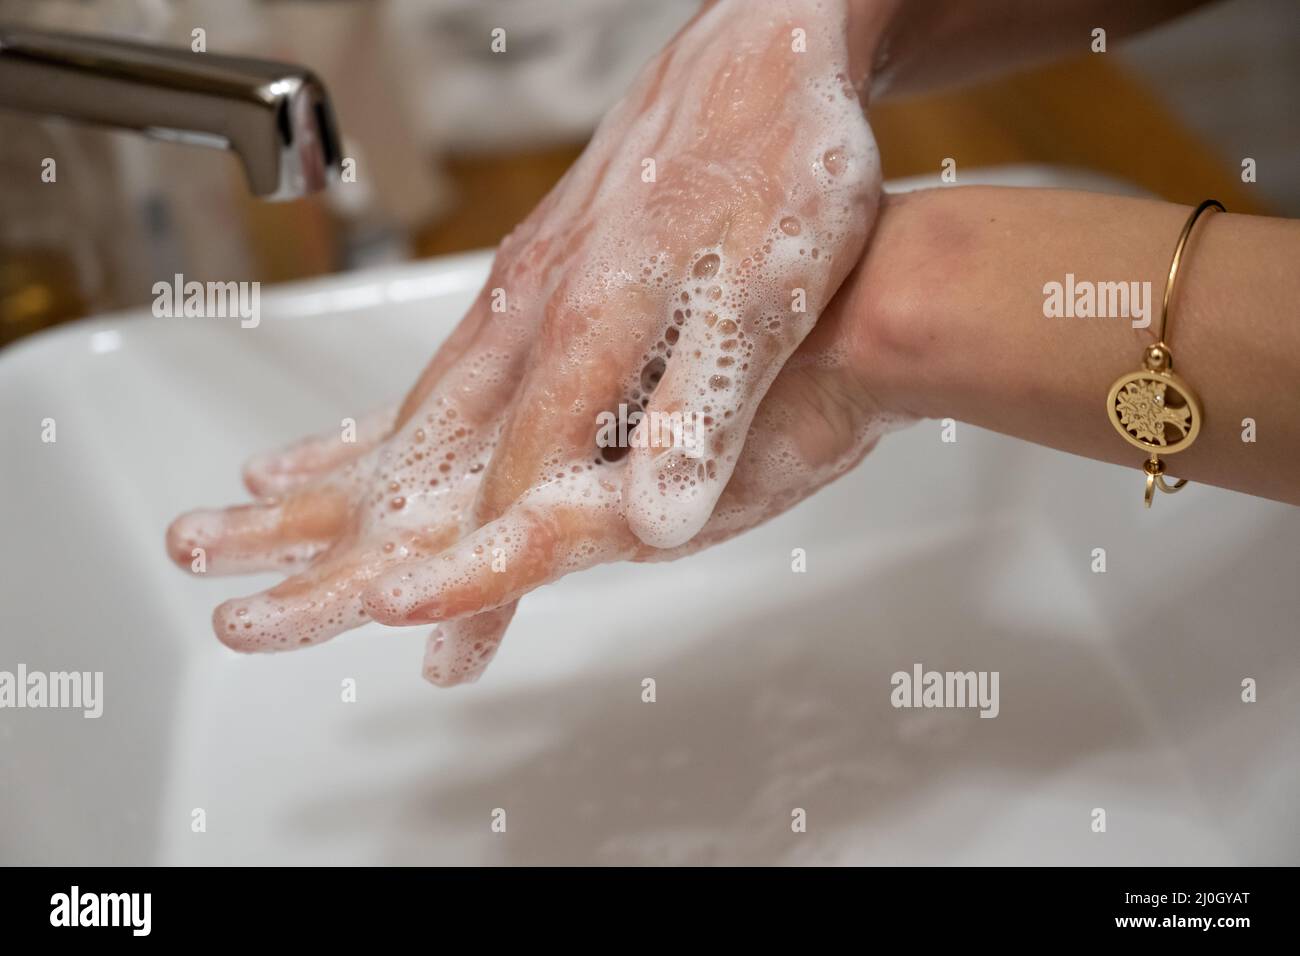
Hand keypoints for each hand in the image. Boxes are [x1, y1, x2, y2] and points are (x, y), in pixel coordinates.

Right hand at [167, 0, 885, 682]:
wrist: (764, 48)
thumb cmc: (782, 157)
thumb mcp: (772, 290)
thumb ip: (702, 406)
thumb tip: (659, 518)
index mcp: (589, 319)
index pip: (516, 473)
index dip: (477, 568)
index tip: (432, 636)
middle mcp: (535, 302)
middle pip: (430, 441)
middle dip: (350, 530)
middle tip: (268, 594)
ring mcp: (527, 279)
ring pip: (423, 396)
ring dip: (349, 472)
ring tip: (263, 517)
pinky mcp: (537, 262)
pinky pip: (450, 355)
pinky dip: (397, 410)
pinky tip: (381, 430)